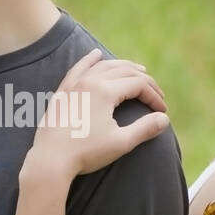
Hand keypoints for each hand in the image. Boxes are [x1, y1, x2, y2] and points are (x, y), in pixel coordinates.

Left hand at [25, 49, 168, 181]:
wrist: (50, 160)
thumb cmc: (85, 153)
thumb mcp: (120, 142)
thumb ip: (144, 129)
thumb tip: (164, 119)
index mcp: (105, 91)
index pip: (138, 84)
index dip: (154, 96)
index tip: (162, 112)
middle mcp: (90, 81)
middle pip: (124, 71)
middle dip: (144, 81)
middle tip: (156, 94)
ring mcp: (74, 85)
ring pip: (103, 66)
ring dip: (123, 66)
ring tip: (137, 71)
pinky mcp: (63, 93)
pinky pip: (78, 68)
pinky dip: (90, 60)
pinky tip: (96, 54)